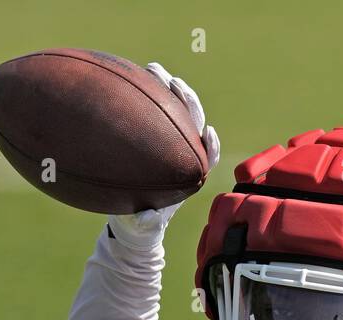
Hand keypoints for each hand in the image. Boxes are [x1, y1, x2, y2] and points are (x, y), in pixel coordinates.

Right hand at [108, 62, 220, 247]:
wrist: (130, 222)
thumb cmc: (140, 227)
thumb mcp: (140, 227)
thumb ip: (144, 223)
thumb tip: (145, 218)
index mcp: (188, 175)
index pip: (207, 156)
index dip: (212, 145)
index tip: (208, 133)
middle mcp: (182, 156)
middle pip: (192, 123)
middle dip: (186, 102)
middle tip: (173, 83)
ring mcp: (168, 143)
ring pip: (173, 111)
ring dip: (166, 89)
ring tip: (153, 69)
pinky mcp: (150, 136)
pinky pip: (150, 110)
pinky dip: (145, 95)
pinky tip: (131, 78)